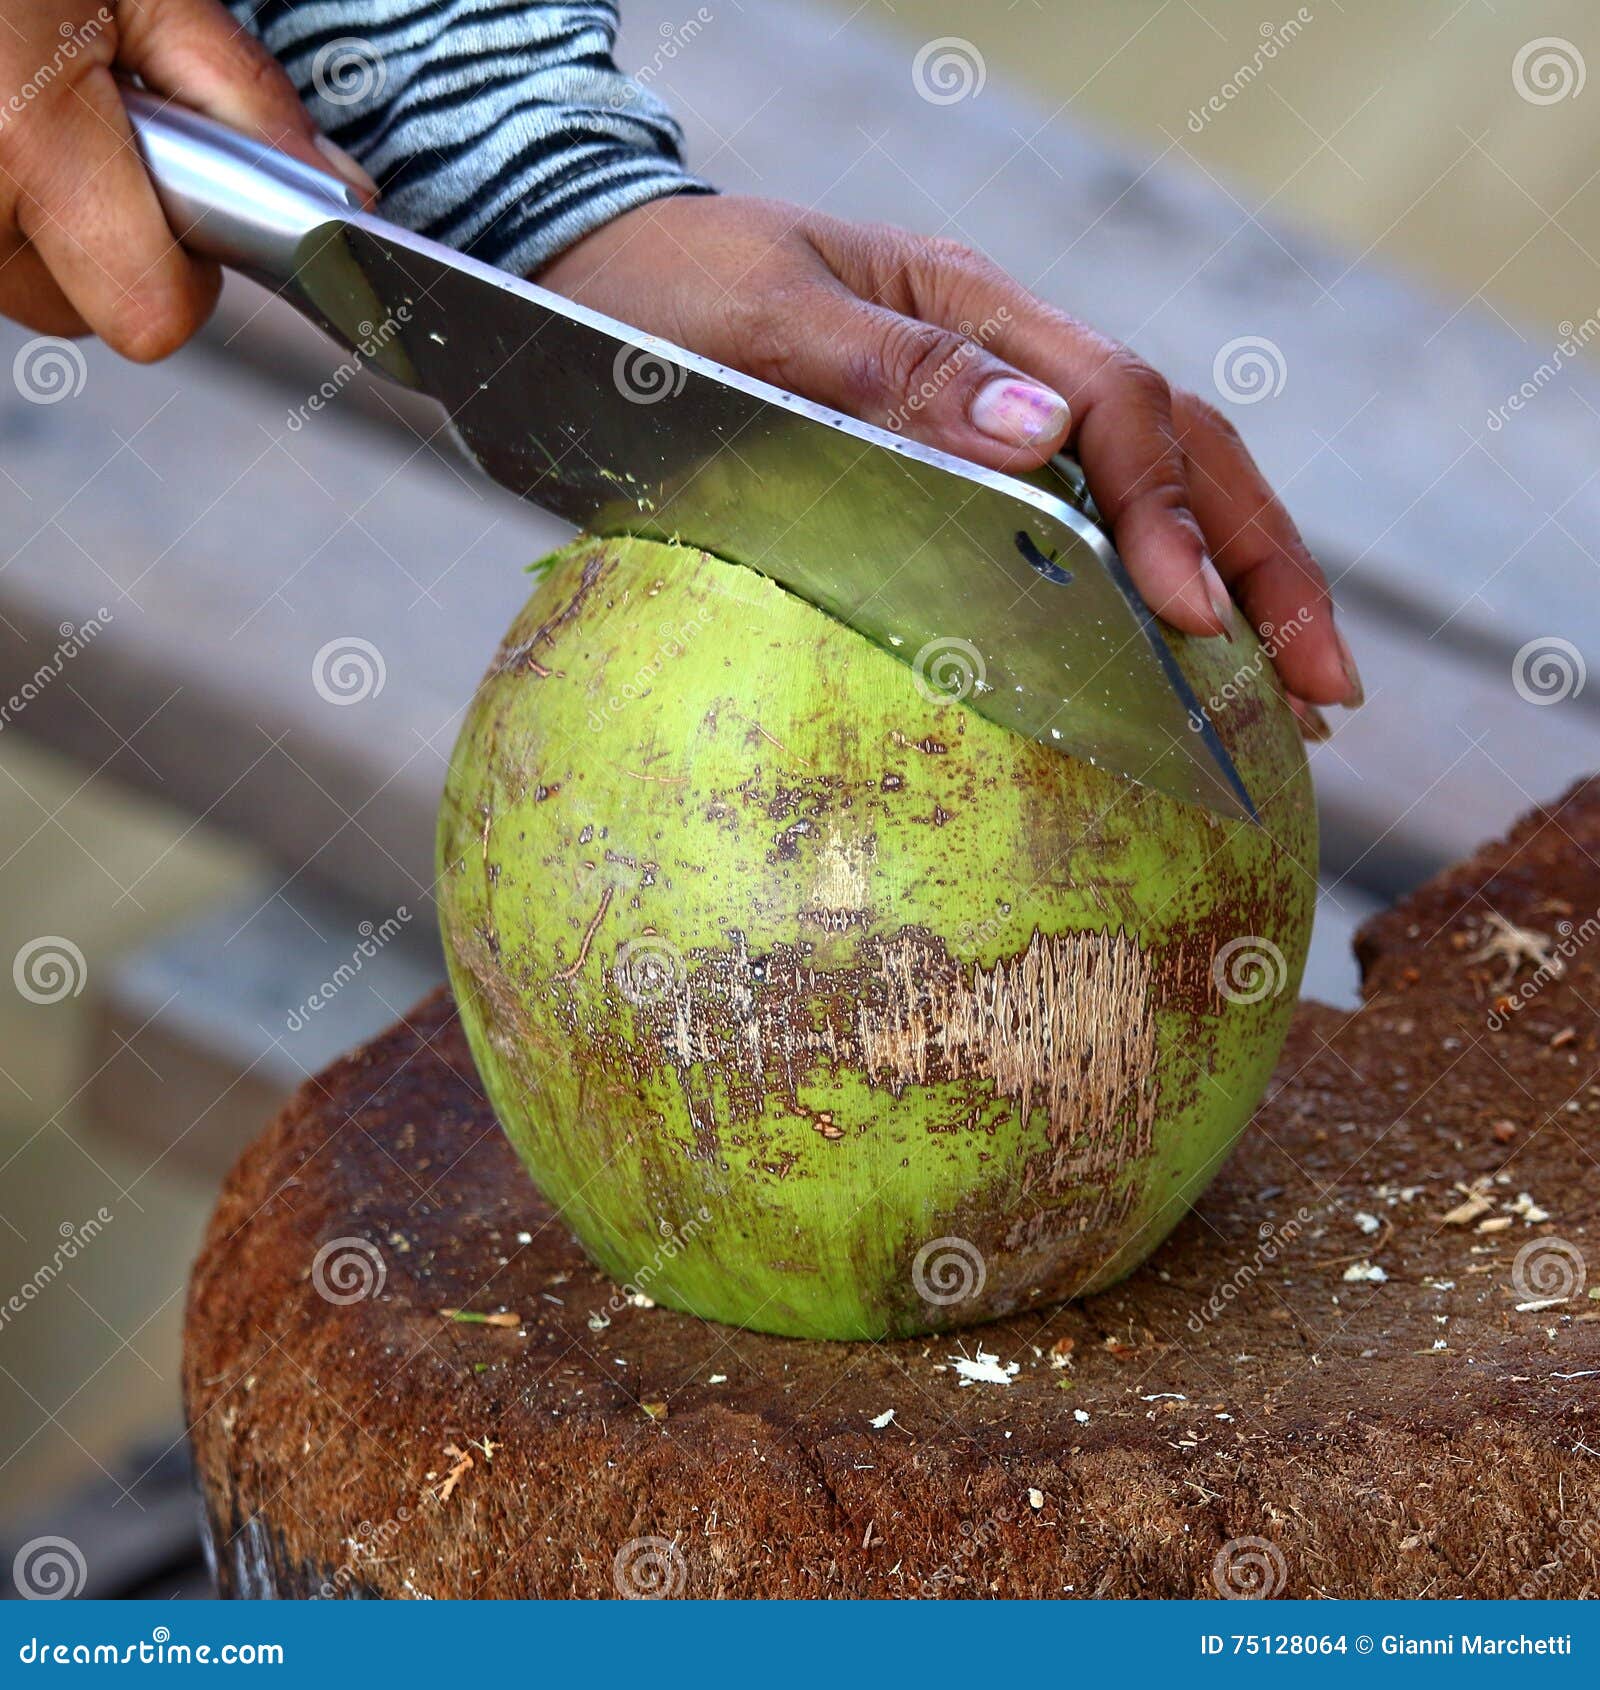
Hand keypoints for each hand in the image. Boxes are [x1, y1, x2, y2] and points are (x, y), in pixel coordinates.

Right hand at [0, 0, 372, 360]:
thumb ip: (241, 96)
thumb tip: (338, 197)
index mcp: (19, 133)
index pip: (155, 312)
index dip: (188, 268)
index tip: (187, 201)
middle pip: (88, 312)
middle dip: (115, 239)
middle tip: (89, 127)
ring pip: (29, 290)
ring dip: (52, 224)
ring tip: (26, 112)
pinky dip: (6, 208)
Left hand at [540, 194, 1360, 722]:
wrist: (592, 275)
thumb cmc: (661, 297)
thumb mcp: (763, 320)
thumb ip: (897, 375)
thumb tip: (1043, 438)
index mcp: (970, 307)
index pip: (1115, 406)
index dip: (1164, 517)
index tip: (1194, 620)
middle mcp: (1005, 354)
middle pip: (1180, 446)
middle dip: (1261, 561)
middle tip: (1326, 681)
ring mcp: (991, 405)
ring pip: (1154, 483)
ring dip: (1239, 578)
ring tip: (1300, 683)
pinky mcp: (961, 461)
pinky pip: (1083, 517)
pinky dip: (1155, 582)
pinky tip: (1193, 650)